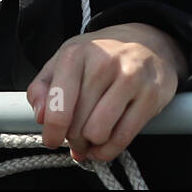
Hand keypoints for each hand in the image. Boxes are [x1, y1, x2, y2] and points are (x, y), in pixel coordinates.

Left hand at [26, 23, 186, 161]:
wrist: (147, 42)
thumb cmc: (98, 57)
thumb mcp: (64, 61)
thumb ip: (41, 87)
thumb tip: (40, 116)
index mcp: (75, 54)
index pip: (58, 106)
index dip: (51, 132)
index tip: (51, 140)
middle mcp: (103, 63)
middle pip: (77, 125)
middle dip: (72, 138)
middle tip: (75, 134)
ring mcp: (130, 79)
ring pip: (98, 134)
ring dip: (90, 144)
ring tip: (89, 136)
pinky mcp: (151, 97)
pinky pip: (123, 139)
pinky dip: (108, 150)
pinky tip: (103, 144)